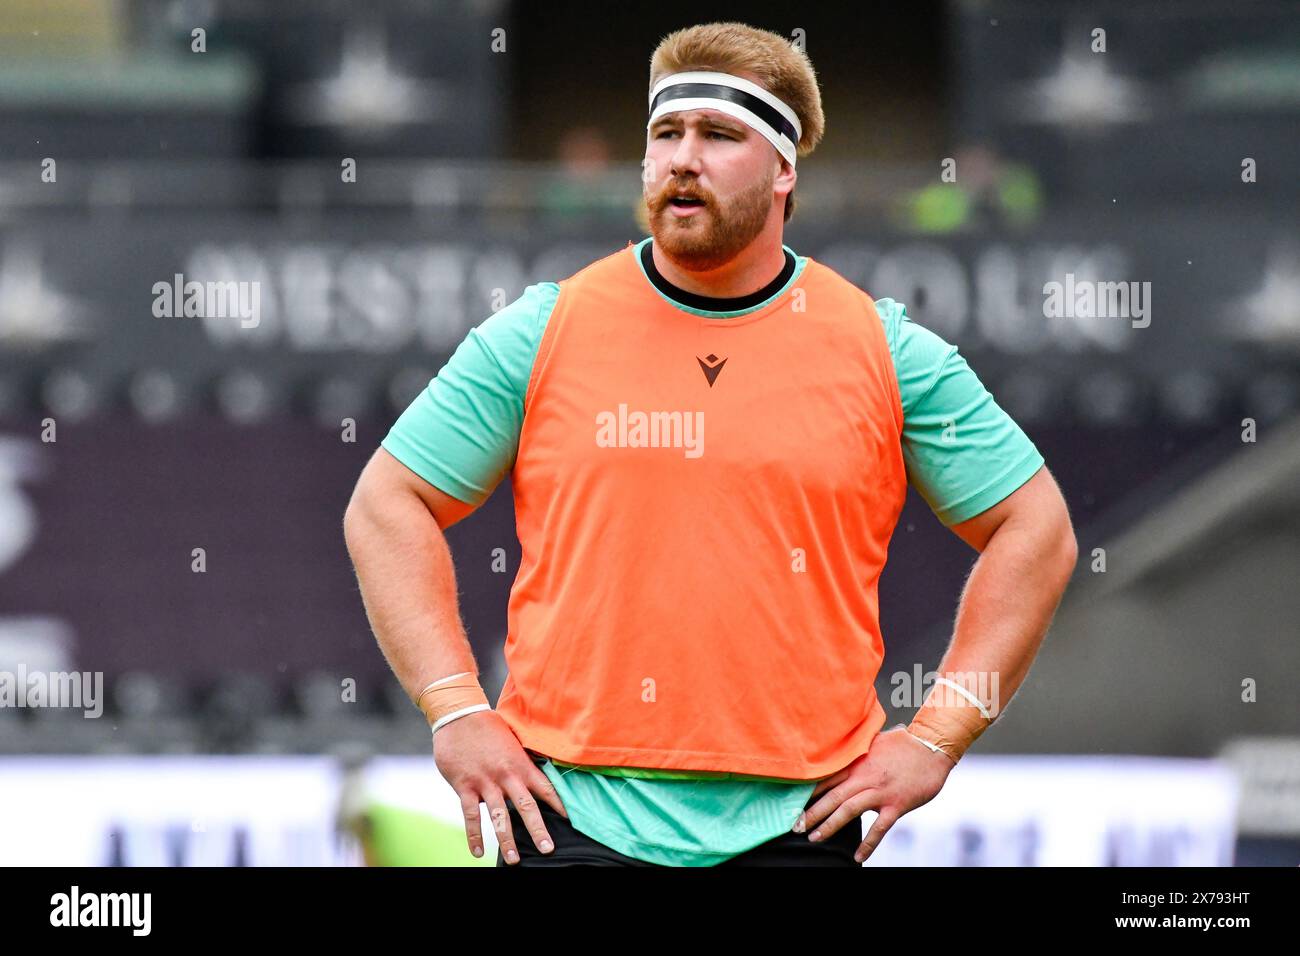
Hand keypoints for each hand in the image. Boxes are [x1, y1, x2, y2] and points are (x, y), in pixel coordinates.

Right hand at [433, 710, 568, 863]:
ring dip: (506, 840)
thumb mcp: (512, 741)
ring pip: (499, 816)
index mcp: (521, 764)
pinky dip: (474, 835)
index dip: (558, 805)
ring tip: (514, 859)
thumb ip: (522, 761)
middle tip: (547, 849)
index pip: (545, 788)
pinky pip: (470, 815)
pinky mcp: (465, 786)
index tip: (570, 821)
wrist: (459, 715)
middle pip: (526, 807)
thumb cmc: (488, 727)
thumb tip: (533, 776)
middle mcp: (506, 775)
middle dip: (538, 830)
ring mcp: (485, 782)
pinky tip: (478, 851)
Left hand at [795, 727, 955, 862]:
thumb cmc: (903, 744)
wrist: (931, 748)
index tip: (793, 803)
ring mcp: (880, 792)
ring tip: (814, 837)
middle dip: (811, 812)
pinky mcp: (897, 805)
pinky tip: (857, 856)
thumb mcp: (873, 741)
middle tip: (794, 826)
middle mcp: (865, 777)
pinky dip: (868, 843)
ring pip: (849, 810)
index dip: (808, 792)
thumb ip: (855, 751)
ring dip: (830, 825)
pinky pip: (879, 828)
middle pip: (832, 796)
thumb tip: (840, 750)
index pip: (827, 778)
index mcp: (857, 762)